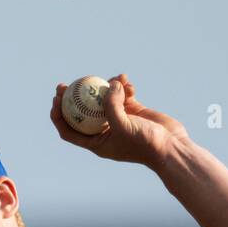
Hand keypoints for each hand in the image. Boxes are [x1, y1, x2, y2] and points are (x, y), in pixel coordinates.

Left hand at [49, 74, 188, 166]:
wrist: (171, 147)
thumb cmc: (145, 143)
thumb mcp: (124, 126)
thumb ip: (112, 106)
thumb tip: (109, 84)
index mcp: (96, 142)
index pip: (69, 130)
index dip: (59, 116)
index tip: (56, 100)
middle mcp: (105, 131)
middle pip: (81, 113)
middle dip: (72, 99)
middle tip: (65, 84)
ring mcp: (119, 120)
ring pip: (104, 100)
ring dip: (105, 88)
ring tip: (113, 79)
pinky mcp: (133, 111)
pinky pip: (122, 95)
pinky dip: (123, 86)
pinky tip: (126, 80)